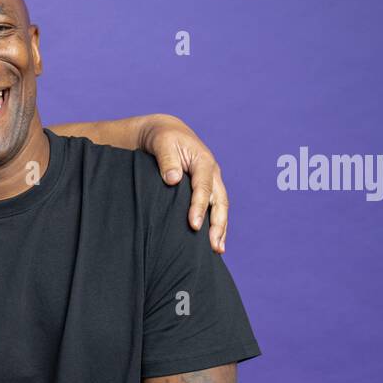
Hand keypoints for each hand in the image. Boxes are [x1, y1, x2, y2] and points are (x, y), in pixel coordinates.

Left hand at [137, 115, 228, 253]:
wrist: (165, 133)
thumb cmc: (162, 137)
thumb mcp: (162, 142)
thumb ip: (167, 160)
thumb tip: (172, 180)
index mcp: (203, 161)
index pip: (204, 188)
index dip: (199, 207)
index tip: (194, 226)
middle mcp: (212, 173)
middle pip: (220, 201)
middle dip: (218, 224)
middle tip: (213, 245)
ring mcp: (211, 182)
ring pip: (220, 207)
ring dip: (221, 228)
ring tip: (218, 249)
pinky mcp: (205, 189)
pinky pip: (214, 208)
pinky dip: (216, 224)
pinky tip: (213, 242)